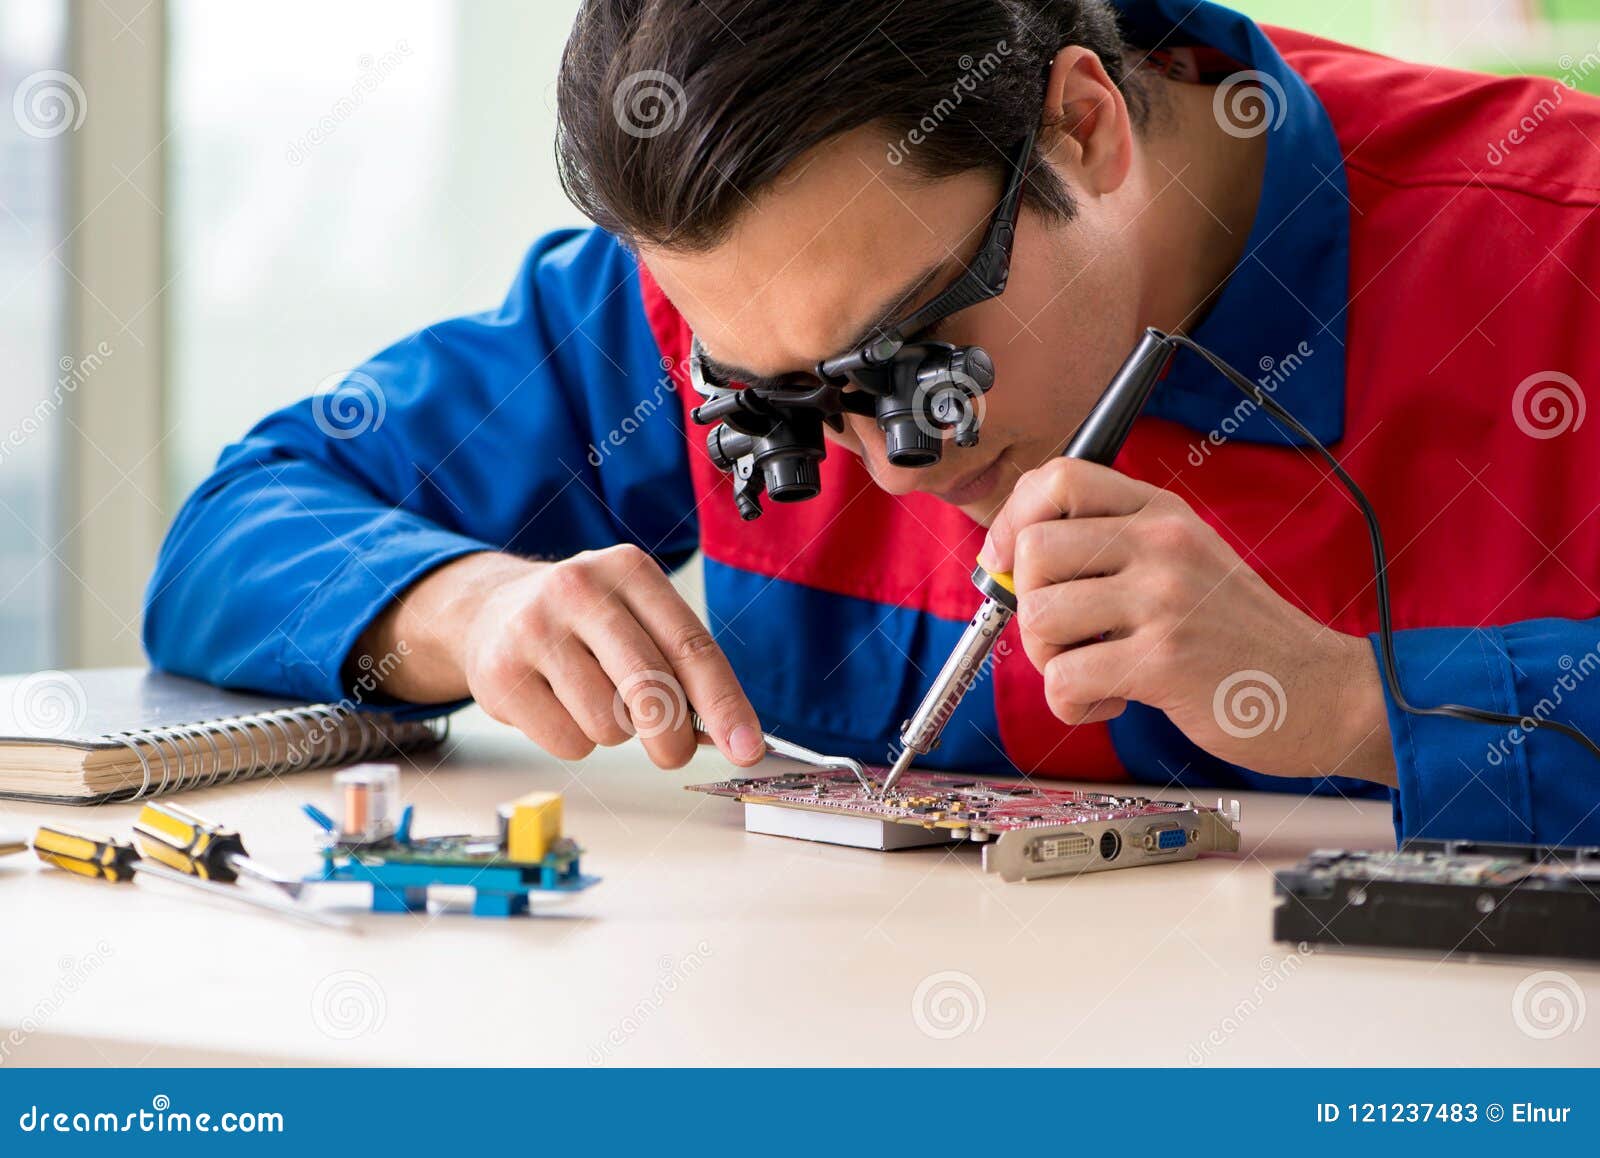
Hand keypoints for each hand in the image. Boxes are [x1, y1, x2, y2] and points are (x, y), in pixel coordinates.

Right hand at [358, 547, 765, 769]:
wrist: (491, 611)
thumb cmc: (584, 623)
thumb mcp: (636, 617)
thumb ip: (681, 666)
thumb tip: (730, 735)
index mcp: (629, 569)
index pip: (691, 646)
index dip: (725, 705)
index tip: (747, 750)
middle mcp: (580, 589)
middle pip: (651, 689)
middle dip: (673, 738)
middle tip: (673, 752)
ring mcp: (534, 628)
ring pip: (608, 724)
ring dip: (612, 732)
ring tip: (593, 699)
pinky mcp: (500, 673)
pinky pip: (567, 742)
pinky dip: (575, 740)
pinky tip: (559, 707)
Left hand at [978, 459, 1396, 782]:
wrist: (1322, 693)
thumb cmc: (1241, 636)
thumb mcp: (1184, 561)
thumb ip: (1110, 548)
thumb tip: (1009, 558)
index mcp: (1162, 513)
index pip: (1058, 477)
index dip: (1013, 520)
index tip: (1007, 563)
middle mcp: (1163, 545)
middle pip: (1034, 550)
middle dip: (1028, 605)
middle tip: (1068, 638)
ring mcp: (1165, 600)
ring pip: (1039, 615)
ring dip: (1050, 659)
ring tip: (1094, 671)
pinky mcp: (1164, 661)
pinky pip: (1064, 679)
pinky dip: (1071, 705)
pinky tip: (1111, 702)